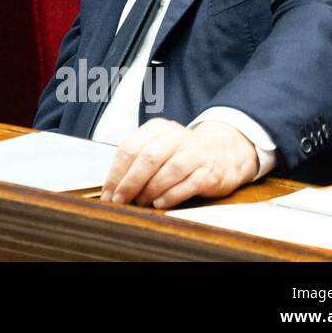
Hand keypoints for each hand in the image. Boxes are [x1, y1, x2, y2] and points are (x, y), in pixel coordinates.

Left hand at [100, 118, 258, 208]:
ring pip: (169, 170)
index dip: (116, 173)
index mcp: (157, 128)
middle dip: (130, 182)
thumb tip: (112, 189)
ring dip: (150, 189)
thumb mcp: (158, 148)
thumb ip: (136, 163)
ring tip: (140, 203)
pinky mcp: (210, 171)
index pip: (129, 148)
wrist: (223, 152)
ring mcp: (195, 153)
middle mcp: (176, 137)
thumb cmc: (181, 155)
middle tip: (120, 200)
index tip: (107, 194)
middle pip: (147, 158)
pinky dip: (171, 195)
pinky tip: (160, 204)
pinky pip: (189, 184)